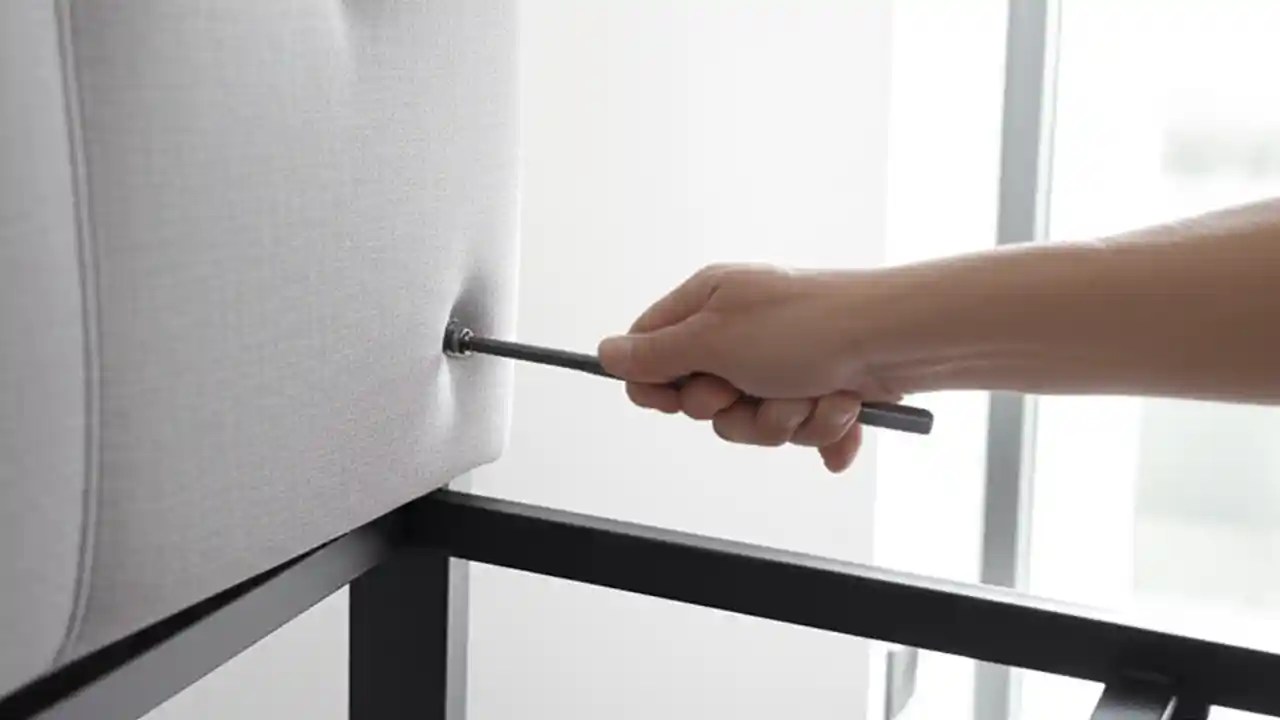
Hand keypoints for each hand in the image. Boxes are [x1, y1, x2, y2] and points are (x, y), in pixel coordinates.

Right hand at [597, 264, 899, 471]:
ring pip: (755, 423)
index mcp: (710, 303)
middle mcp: (744, 331)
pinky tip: (843, 410)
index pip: (651, 349)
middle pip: (705, 400)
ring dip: (786, 420)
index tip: (678, 397)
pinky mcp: (821, 387)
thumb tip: (606, 353)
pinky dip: (823, 428)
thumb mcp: (715, 341)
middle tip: (752, 388)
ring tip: (814, 394)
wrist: (900, 338)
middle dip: (736, 411)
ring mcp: (784, 362)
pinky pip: (801, 429)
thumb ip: (656, 355)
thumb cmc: (808, 326)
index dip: (658, 385)